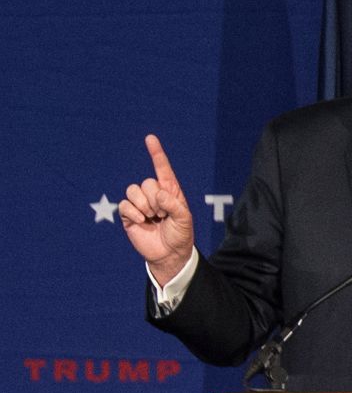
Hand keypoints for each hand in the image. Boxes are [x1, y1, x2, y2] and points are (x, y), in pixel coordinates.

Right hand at [119, 134, 194, 285]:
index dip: (156, 153)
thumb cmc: (180, 234)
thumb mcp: (184, 219)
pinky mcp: (129, 216)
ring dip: (144, 205)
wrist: (169, 254)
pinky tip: (142, 222)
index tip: (150, 138)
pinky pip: (124, 205)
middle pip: (146, 182)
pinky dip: (134, 213)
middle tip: (162, 214)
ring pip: (133, 191)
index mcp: (170, 191)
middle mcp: (154, 194)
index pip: (162, 168)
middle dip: (155, 199)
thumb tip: (158, 195)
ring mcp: (140, 204)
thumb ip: (174, 204)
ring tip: (153, 218)